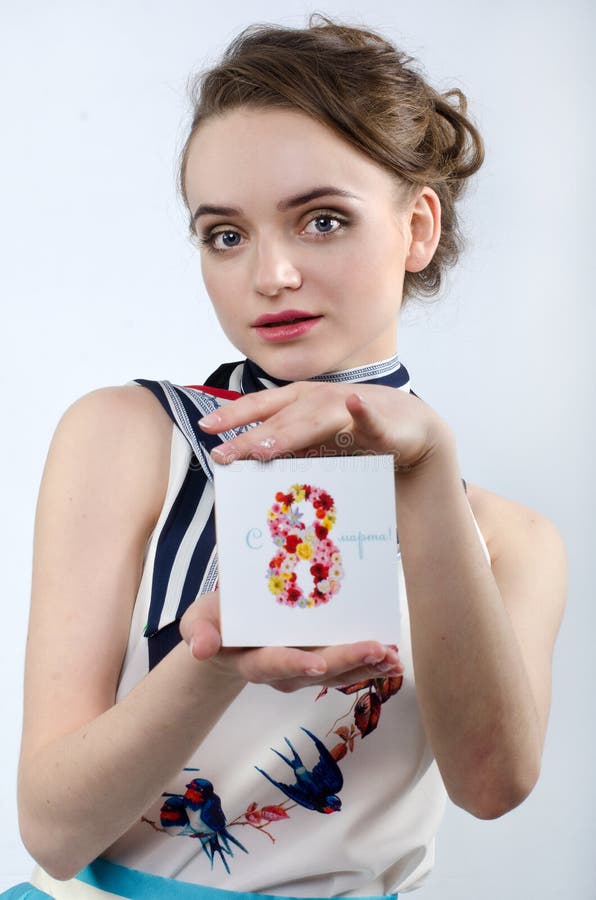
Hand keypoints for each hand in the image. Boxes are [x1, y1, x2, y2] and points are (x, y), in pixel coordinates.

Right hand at [179, 590, 402, 693]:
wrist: (228, 634)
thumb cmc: (216, 622)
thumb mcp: (199, 620)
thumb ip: (199, 631)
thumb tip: (200, 647)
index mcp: (253, 660)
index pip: (272, 664)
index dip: (293, 665)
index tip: (315, 665)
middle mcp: (283, 671)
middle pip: (317, 670)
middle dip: (347, 661)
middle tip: (377, 651)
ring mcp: (304, 667)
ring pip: (338, 671)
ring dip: (367, 665)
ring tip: (393, 658)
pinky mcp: (321, 660)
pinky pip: (347, 665)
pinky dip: (370, 662)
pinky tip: (393, 658)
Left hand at [197, 380, 451, 470]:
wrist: (409, 429)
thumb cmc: (354, 431)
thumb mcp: (313, 436)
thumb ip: (283, 443)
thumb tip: (241, 457)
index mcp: (300, 400)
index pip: (261, 406)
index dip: (233, 415)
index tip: (204, 428)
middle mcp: (320, 399)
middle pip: (280, 418)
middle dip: (250, 435)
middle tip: (222, 453)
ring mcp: (350, 407)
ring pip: (315, 420)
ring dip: (290, 432)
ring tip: (263, 447)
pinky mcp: (380, 422)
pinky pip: (370, 417)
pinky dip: (363, 411)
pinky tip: (356, 406)